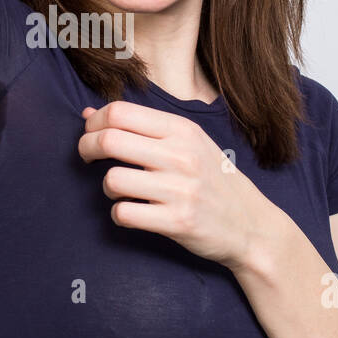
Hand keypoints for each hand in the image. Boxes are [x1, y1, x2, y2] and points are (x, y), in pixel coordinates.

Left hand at [77, 100, 272, 271]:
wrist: (251, 225)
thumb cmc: (213, 180)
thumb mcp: (188, 143)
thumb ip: (142, 127)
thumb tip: (87, 115)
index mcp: (182, 129)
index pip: (120, 112)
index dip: (94, 123)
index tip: (90, 135)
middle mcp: (181, 155)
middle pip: (109, 140)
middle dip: (86, 148)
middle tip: (87, 158)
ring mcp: (180, 189)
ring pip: (112, 180)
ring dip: (107, 187)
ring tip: (120, 191)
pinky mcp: (177, 222)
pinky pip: (123, 213)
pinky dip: (119, 214)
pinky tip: (131, 212)